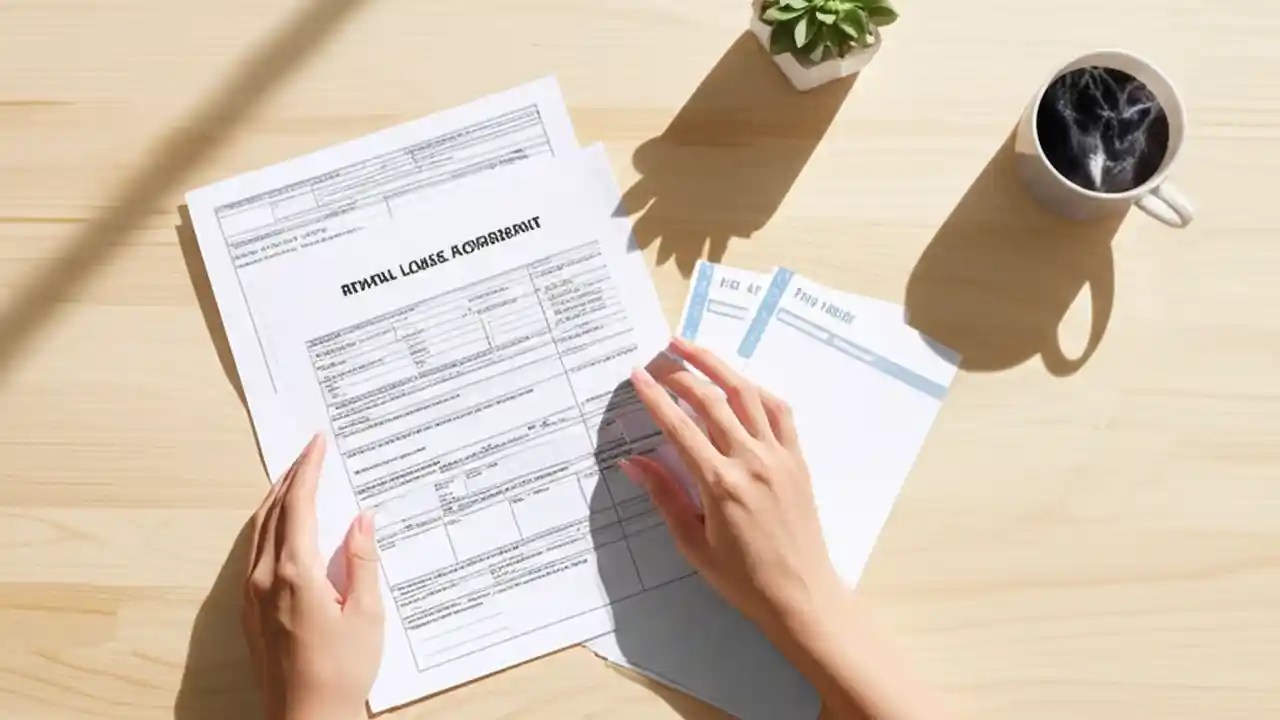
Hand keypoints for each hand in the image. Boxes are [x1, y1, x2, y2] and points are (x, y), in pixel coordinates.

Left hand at [242, 434, 383, 719]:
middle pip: (272, 511)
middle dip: (291, 476)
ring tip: (296, 477)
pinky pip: (254, 552)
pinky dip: (269, 526)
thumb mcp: (367, 614)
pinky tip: (283, 525)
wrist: (306, 718)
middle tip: (309, 450)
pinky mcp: (249, 610)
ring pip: (259, 530)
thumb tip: (362, 518)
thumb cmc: (341, 672)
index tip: (318, 443)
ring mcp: (252, 594)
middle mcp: (265, 578)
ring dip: (277, 498)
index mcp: (294, 573)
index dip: (308, 469)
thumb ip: (362, 560)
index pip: (298, 504)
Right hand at [620, 338, 843, 643]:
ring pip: (746, 394)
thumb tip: (633, 462)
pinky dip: (756, 389)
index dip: (654, 397)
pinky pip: (778, 411)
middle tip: (658, 357)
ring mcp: (778, 456)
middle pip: (711, 400)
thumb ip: (664, 496)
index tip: (637, 375)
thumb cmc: (742, 578)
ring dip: (717, 365)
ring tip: (691, 347)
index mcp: (719, 484)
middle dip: (681, 372)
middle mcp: (750, 461)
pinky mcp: (797, 458)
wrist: (801, 593)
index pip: (679, 427)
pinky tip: (738, 381)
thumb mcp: (693, 543)